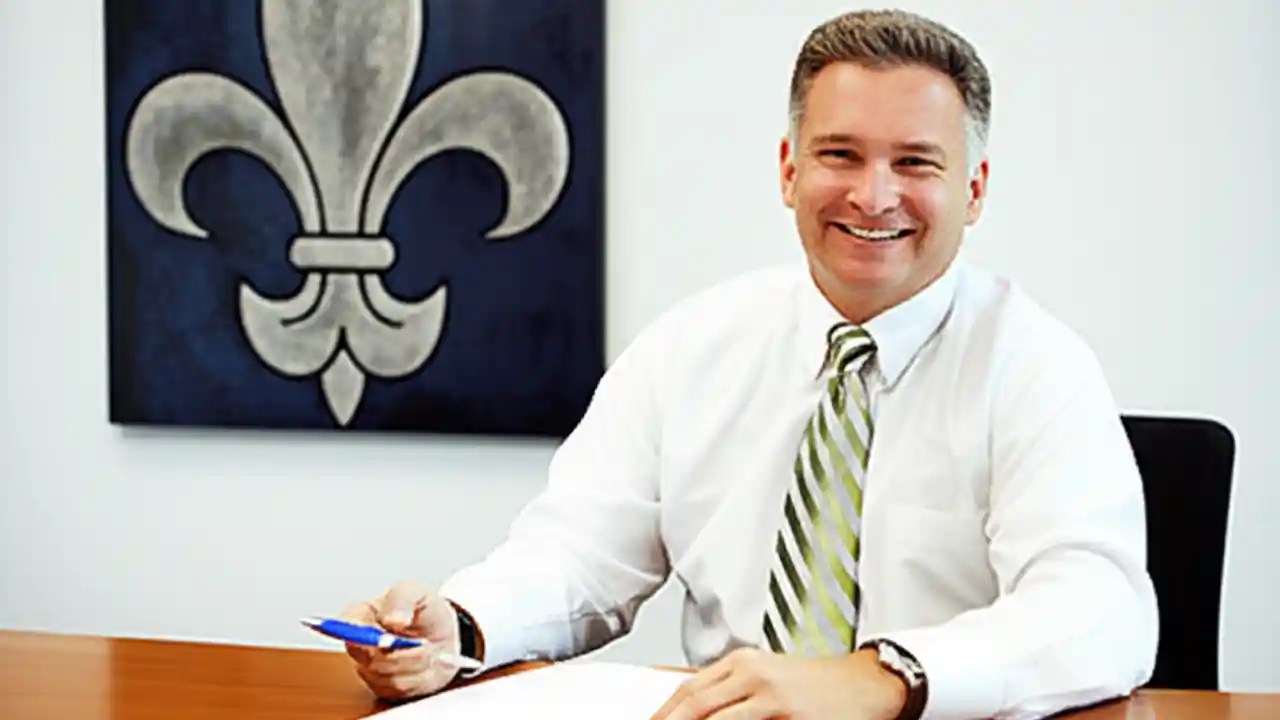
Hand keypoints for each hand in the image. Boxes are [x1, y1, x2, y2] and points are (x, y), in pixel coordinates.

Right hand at [340, 581, 464, 700]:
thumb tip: (391, 619)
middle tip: (422, 643)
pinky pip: (398, 689)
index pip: (344, 626)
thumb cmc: (426, 612)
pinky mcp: (384, 687)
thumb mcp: (418, 593)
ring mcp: (370, 668)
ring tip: (426, 647)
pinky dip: (419, 676)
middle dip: (398, 651)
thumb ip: (401, 599)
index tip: (385, 637)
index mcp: (360, 615)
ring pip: (386, 674)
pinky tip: (425, 664)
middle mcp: (360, 644)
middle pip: (366, 656)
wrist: (447, 637)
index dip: (361, 634)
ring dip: (414, 661)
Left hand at [650, 647, 905, 719]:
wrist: (867, 685)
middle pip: (695, 704)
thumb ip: (728, 689)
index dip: (663, 714)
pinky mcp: (792, 718)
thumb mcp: (766, 678)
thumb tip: (686, 702)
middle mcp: (753, 674)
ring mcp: (772, 697)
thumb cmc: (816, 687)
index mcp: (742, 662)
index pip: (687, 690)